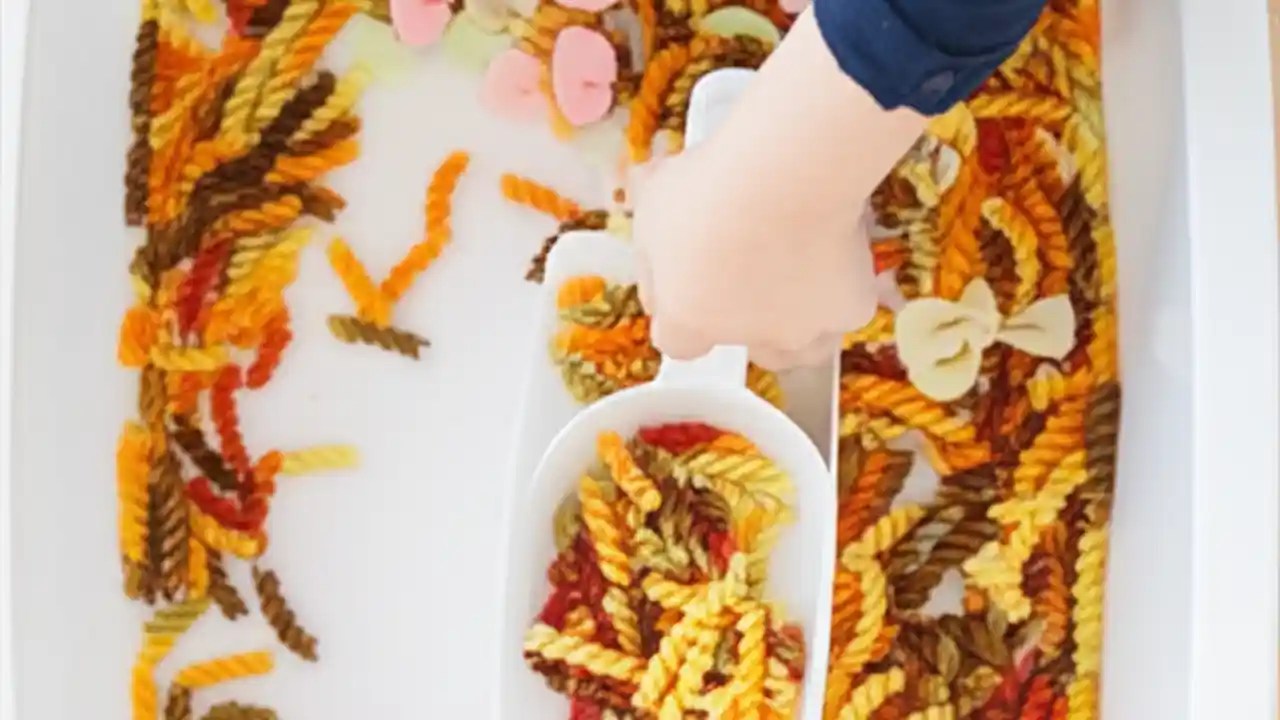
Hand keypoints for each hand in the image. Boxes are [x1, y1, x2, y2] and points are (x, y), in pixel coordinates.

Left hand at [630, 141, 877, 369]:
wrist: (785, 175)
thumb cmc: (708, 187)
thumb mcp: (653, 206)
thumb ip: (651, 245)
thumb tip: (651, 251)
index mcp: (690, 320)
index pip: (678, 344)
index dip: (683, 314)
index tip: (689, 280)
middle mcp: (747, 337)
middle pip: (751, 352)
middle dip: (750, 323)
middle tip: (752, 273)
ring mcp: (802, 329)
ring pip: (805, 349)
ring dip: (798, 324)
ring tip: (801, 280)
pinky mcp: (849, 309)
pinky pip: (847, 308)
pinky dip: (843, 287)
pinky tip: (839, 250)